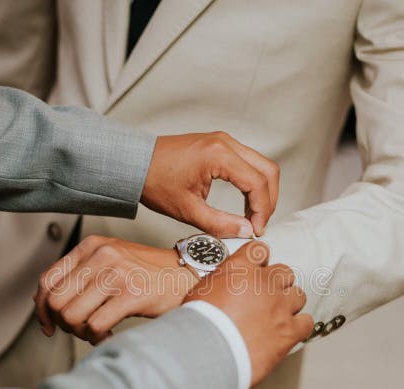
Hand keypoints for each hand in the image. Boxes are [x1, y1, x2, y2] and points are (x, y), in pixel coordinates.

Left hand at [34, 235, 199, 343]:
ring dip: (80, 332)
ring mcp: (116, 274)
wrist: (188, 275)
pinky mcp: (131, 294)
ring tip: (96, 332)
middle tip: (81, 329)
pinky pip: (95, 326)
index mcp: (91, 247)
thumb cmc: (148, 274)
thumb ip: (80, 276)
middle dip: (63, 324)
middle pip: (55, 301)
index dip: (42, 309)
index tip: (50, 325)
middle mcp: (101, 256)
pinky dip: (97, 338)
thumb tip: (44, 304)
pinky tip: (108, 335)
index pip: (47, 281)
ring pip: (71, 315)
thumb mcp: (110, 262)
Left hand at [141, 132, 279, 237]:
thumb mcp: (187, 210)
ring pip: (261, 165)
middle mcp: (225, 142)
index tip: (255, 231)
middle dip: (269, 200)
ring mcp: (224, 141)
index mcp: (219, 155)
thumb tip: (246, 231)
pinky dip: (252, 182)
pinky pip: (248, 162)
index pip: (257, 183)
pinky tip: (245, 203)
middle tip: (259, 225)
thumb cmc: (154, 182)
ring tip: (253, 217)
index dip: (262, 210)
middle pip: (268, 170)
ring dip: (262, 191)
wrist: (134, 163)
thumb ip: (220, 223)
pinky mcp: (220, 145)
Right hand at [185, 242, 312, 386]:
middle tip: (265, 297)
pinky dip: (299, 326)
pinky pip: (306, 322)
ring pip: (298, 295)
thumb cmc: (197, 324)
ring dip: (289, 303)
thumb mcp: (201, 292)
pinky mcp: (289, 331)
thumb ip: (220, 284)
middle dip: (276, 283)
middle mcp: (264, 283)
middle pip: (284, 272)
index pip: (259, 250)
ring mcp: (279, 306)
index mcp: (240, 269)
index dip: (259, 259)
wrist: (207, 351)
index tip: (257, 268)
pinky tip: (288, 332)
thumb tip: (224, 289)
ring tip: (277, 315)